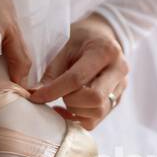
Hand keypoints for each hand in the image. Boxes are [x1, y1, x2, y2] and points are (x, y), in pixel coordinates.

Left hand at [28, 13, 128, 130]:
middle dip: (70, 100)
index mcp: (105, 51)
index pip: (78, 78)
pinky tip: (69, 107)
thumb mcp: (65, 46)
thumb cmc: (81, 38)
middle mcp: (119, 70)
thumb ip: (52, 71)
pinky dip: (79, 118)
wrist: (103, 36)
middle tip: (59, 92)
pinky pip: (96, 120)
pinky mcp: (117, 100)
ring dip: (75, 109)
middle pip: (95, 99)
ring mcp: (121, 87)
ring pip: (97, 112)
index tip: (36, 96)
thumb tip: (35, 94)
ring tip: (66, 96)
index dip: (54, 90)